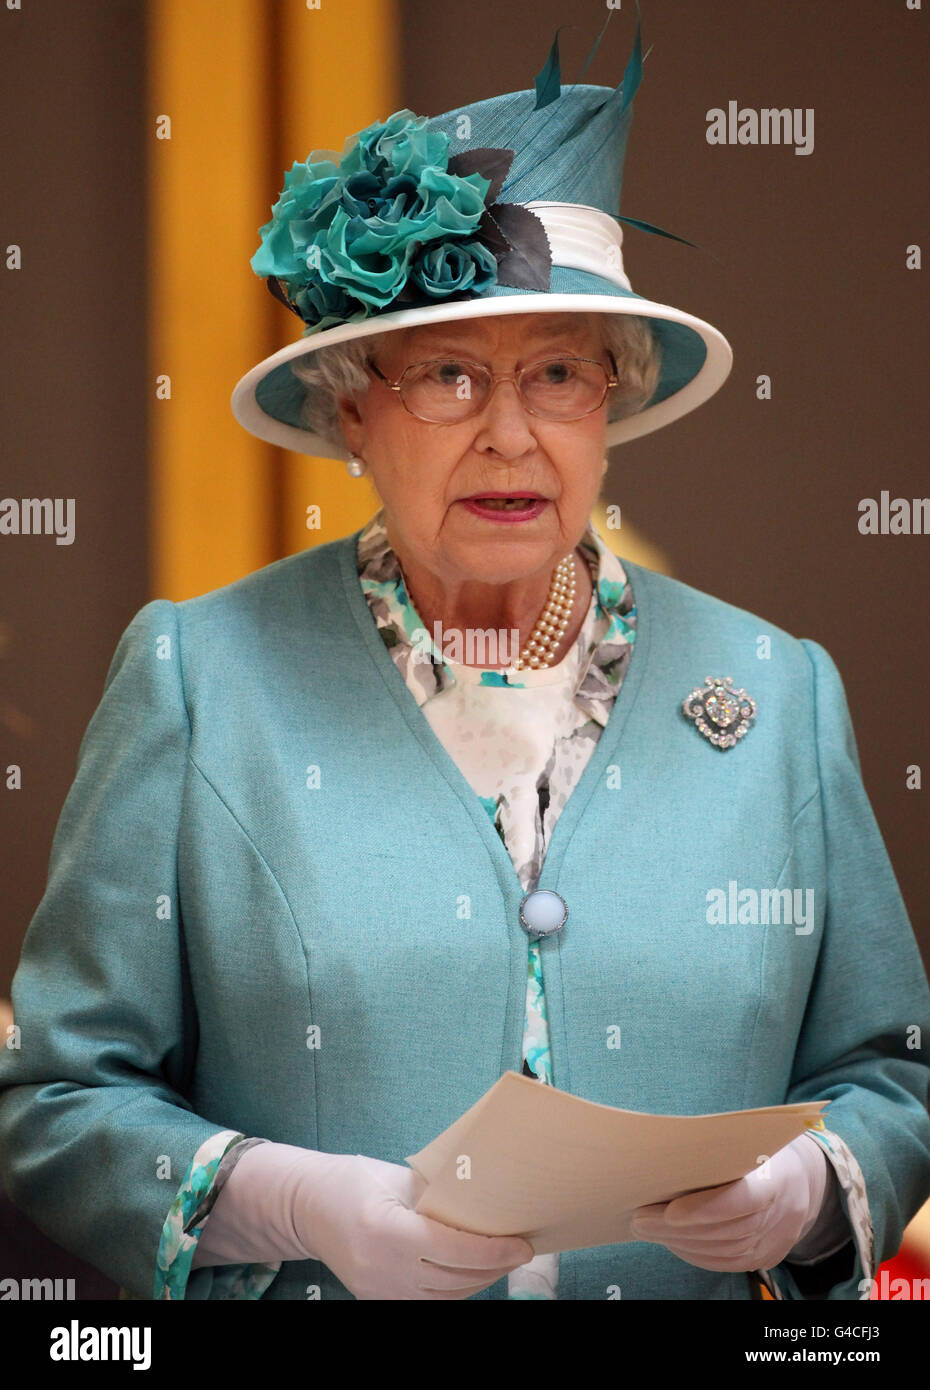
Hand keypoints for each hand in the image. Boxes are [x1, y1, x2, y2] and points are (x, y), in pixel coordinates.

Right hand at [292, 1151, 534, 1299]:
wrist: (307, 1207)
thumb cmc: (352, 1181)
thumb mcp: (395, 1176)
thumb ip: (436, 1192)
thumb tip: (483, 1198)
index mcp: (386, 1229)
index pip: (452, 1251)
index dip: (492, 1251)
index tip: (522, 1245)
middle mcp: (381, 1268)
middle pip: (453, 1280)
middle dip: (493, 1268)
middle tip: (520, 1250)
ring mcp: (377, 1290)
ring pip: (444, 1299)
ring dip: (477, 1282)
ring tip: (499, 1260)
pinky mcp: (375, 1300)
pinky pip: (426, 1304)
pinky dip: (453, 1291)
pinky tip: (469, 1273)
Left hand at [629, 1134, 831, 1271]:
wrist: (802, 1180)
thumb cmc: (759, 1149)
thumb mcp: (747, 1139)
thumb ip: (716, 1148)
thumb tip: (663, 1154)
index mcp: (780, 1176)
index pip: (746, 1200)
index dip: (707, 1210)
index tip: (670, 1212)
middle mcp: (784, 1213)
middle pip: (730, 1231)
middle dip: (680, 1229)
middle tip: (640, 1219)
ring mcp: (778, 1240)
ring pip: (726, 1251)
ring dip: (681, 1243)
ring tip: (646, 1228)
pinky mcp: (768, 1256)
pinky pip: (729, 1263)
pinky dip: (696, 1254)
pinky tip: (671, 1241)